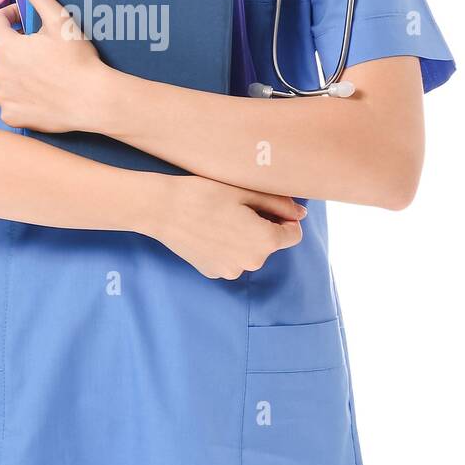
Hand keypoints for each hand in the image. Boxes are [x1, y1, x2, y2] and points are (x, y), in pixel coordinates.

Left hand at [0, 0, 106, 133]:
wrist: (92, 100)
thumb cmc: (77, 60)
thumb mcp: (58, 19)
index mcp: (3, 45)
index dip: (13, 17)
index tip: (28, 21)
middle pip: (0, 50)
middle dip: (17, 46)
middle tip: (43, 48)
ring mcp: (2, 95)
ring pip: (4, 76)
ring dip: (17, 72)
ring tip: (43, 72)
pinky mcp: (10, 115)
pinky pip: (10, 101)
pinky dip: (21, 97)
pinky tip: (40, 93)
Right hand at [146, 174, 306, 278]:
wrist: (163, 208)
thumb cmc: (204, 193)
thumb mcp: (246, 192)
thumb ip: (279, 204)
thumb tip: (301, 215)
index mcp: (264, 241)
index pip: (294, 234)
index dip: (284, 218)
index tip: (265, 205)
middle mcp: (252, 262)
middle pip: (270, 244)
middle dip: (262, 227)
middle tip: (237, 208)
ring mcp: (231, 271)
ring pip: (250, 252)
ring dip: (244, 238)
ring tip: (220, 219)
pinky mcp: (213, 272)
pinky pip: (230, 259)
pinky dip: (226, 247)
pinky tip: (208, 232)